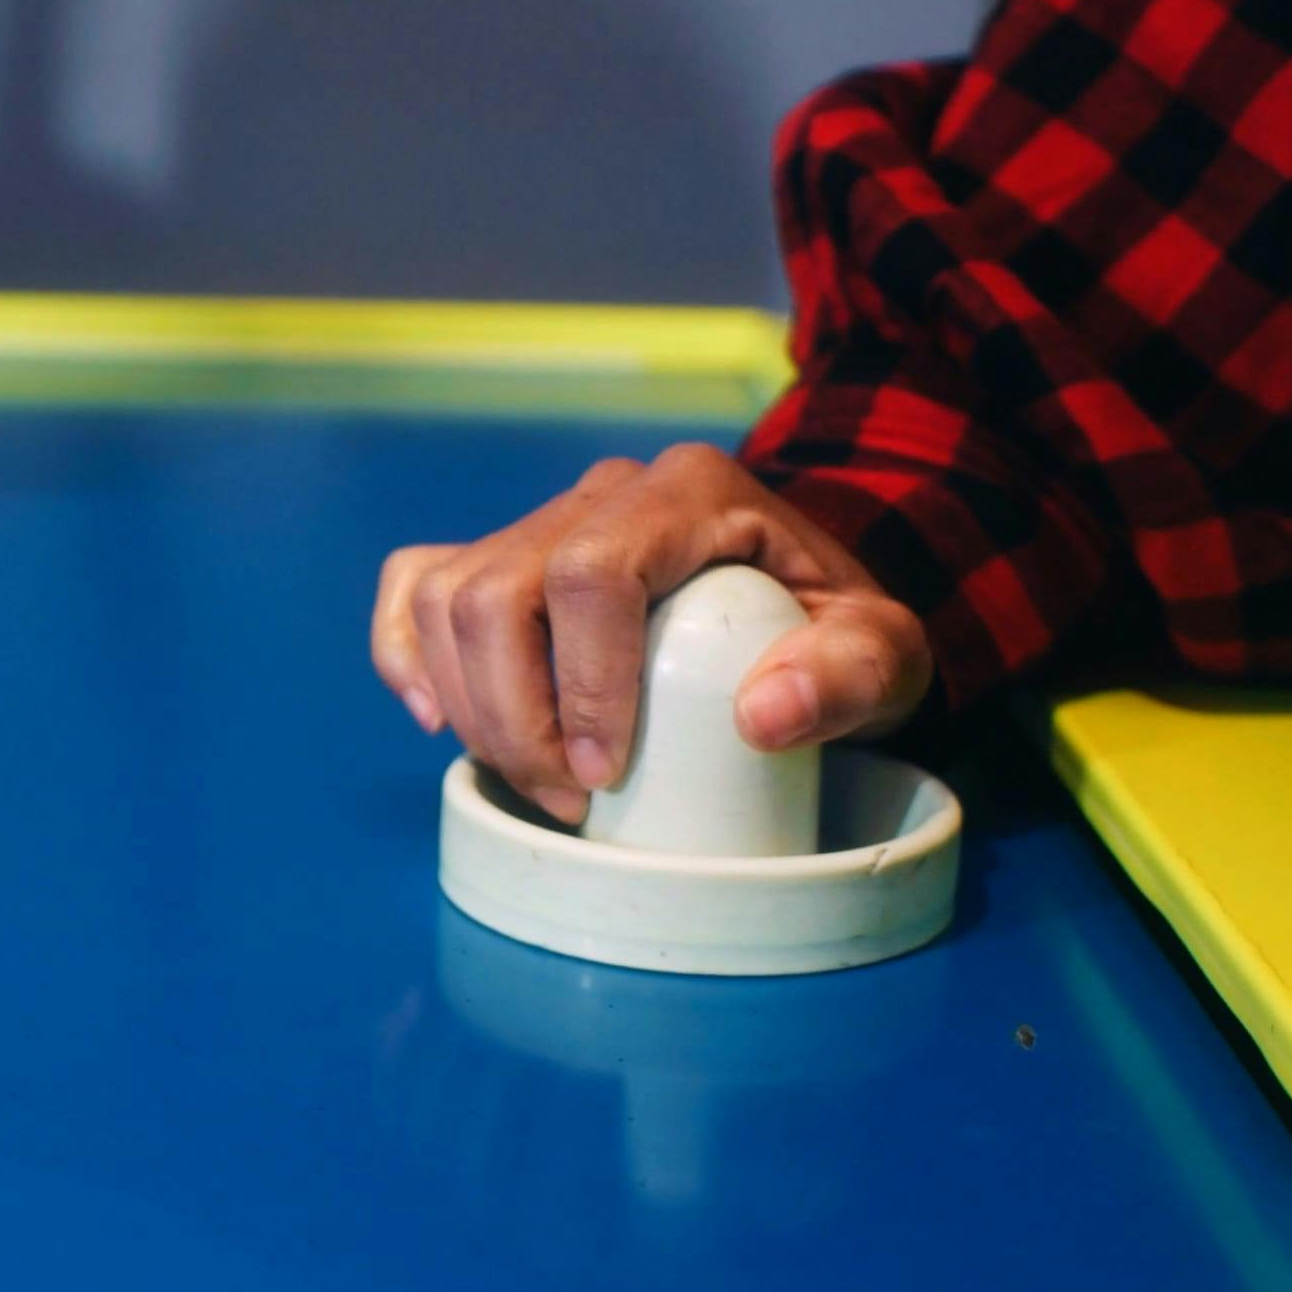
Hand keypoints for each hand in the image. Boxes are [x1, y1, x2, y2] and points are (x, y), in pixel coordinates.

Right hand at [369, 442, 932, 823]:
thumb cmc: (838, 635)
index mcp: (689, 492)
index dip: (581, 680)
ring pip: (448, 599)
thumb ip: (849, 675)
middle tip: (572, 799)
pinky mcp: (500, 557)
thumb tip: (762, 715)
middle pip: (498, 590)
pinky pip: (415, 585)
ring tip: (533, 780)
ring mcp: (542, 521)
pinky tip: (436, 721)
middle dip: (513, 714)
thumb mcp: (886, 654)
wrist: (805, 611)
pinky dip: (405, 656)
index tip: (602, 771)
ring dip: (467, 706)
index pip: (592, 572)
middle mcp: (603, 492)